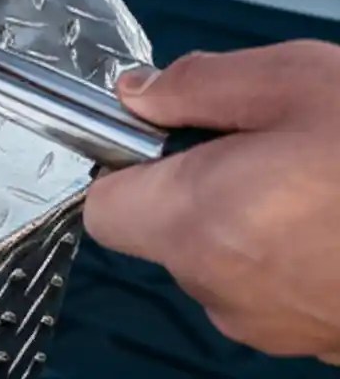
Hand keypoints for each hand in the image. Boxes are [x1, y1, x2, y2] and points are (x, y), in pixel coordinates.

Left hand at [85, 40, 339, 363]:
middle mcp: (225, 289)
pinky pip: (274, 288)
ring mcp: (274, 326)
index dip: (120, 166)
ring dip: (250, 218)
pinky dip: (293, 252)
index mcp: (201, 223)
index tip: (152, 135)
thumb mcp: (297, 81)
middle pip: (164, 234)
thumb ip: (198, 84)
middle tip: (263, 142)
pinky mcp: (320, 341)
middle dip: (196, 184)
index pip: (103, 209)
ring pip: (223, 262)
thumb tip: (139, 92)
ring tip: (321, 178)